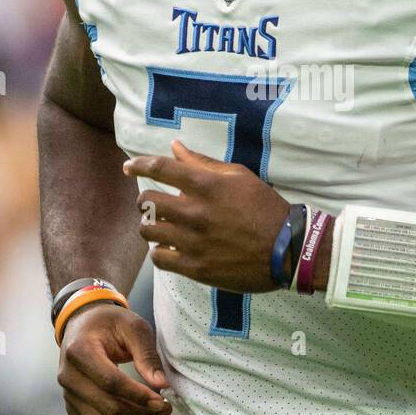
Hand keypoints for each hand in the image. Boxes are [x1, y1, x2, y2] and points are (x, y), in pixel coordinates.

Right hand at [58, 302, 170, 414]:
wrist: (83, 325)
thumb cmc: (110, 323)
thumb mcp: (133, 327)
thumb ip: (147, 354)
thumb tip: (162, 385)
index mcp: (79, 351)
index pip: (110, 382)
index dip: (138, 396)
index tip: (162, 401)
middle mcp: (69, 377)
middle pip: (108, 409)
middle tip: (166, 411)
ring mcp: (69, 396)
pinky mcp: (74, 409)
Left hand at [124, 140, 289, 292]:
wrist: (286, 249)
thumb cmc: (264, 207)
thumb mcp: (238, 176)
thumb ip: (203, 163)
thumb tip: (175, 147)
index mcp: (205, 185)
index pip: (159, 168)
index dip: (138, 165)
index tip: (129, 167)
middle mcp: (194, 212)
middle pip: (147, 201)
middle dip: (146, 200)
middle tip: (154, 204)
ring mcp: (193, 242)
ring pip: (148, 230)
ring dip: (150, 225)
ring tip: (160, 226)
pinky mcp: (195, 267)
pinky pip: (159, 258)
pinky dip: (159, 251)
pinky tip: (168, 248)